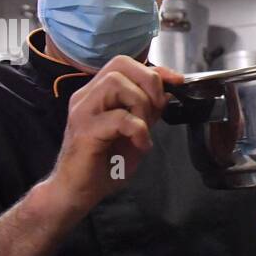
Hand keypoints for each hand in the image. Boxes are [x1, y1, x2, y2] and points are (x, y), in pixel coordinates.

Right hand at [45, 56, 184, 215]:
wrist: (78, 191)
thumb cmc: (103, 165)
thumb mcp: (134, 133)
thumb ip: (147, 112)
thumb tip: (167, 94)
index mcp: (97, 94)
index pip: (125, 64)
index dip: (154, 69)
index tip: (176, 80)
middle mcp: (86, 96)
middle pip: (120, 64)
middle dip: (149, 82)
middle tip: (156, 110)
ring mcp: (83, 111)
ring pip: (116, 83)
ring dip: (140, 104)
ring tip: (143, 128)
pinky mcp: (85, 130)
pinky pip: (120, 118)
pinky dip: (138, 130)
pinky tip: (139, 145)